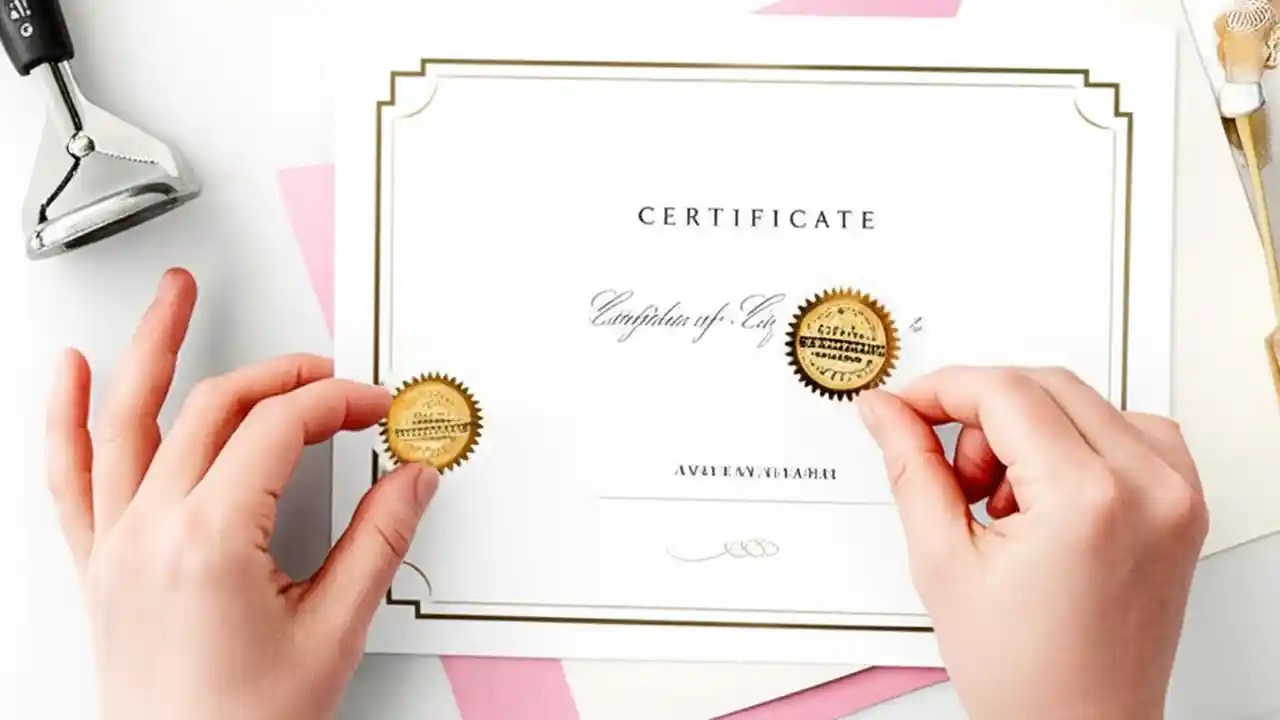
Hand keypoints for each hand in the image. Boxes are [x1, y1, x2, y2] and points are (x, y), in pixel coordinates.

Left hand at [45, 269, 437, 719]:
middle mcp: (150, 531)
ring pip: (126, 417)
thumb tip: (411, 478)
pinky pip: (67, 474)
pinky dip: (61, 414)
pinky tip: (67, 371)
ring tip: (172, 294)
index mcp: (209, 541)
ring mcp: (114, 544)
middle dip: (281, 374)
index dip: (337, 402)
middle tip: (328, 372)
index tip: (373, 407)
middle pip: (217, 408)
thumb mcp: (333, 632)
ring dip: (152, 347)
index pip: (279, 428)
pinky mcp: (99, 563)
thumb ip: (378, 542)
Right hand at [858, 367, 1207, 719]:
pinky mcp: (1184, 503)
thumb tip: (885, 410)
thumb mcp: (943, 561)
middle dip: (981, 414)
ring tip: (1002, 501)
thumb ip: (910, 466)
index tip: (907, 405)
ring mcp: (1177, 494)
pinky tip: (1047, 495)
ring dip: (1030, 429)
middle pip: (1045, 386)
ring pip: (1085, 401)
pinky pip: (1130, 430)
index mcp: (1089, 500)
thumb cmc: (1025, 674)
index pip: (1004, 393)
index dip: (942, 389)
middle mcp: (1149, 487)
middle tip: (952, 473)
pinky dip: (1078, 444)